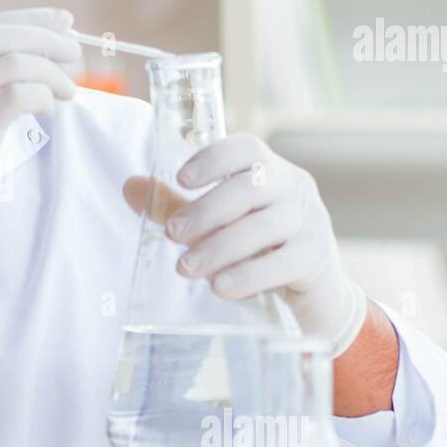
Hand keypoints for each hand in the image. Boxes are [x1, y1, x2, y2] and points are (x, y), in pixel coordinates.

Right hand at [0, 8, 82, 252]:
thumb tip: (43, 32)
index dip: (29, 20)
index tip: (63, 22)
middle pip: (1, 38)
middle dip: (47, 40)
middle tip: (75, 54)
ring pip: (17, 64)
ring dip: (53, 74)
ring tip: (67, 91)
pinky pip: (21, 94)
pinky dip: (44, 97)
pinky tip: (48, 109)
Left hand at [124, 134, 367, 354]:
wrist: (316, 297)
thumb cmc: (260, 251)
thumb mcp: (221, 226)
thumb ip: (178, 206)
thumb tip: (130, 186)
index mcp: (269, 172)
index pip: (247, 149)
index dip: (214, 159)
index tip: (181, 179)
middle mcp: (294, 189)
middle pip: (252, 186)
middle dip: (207, 210)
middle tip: (173, 235)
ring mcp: (311, 222)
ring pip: (265, 226)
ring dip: (220, 247)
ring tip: (186, 268)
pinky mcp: (317, 259)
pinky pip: (285, 263)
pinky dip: (249, 275)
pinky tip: (220, 287)